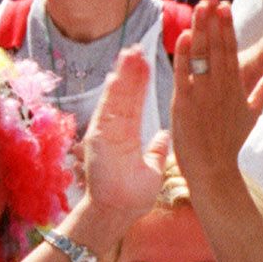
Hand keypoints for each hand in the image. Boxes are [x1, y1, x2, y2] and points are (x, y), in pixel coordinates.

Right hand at [79, 50, 167, 242]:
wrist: (117, 213)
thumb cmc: (131, 196)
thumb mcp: (151, 170)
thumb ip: (155, 151)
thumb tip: (163, 137)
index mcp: (126, 136)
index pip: (134, 103)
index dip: (139, 83)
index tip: (145, 64)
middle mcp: (114, 131)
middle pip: (123, 96)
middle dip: (130, 72)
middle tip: (136, 48)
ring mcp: (105, 133)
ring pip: (116, 99)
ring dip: (122, 76)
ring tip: (130, 53)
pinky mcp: (98, 138)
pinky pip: (106, 112)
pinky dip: (110, 95)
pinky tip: (116, 76)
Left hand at [171, 0, 256, 191]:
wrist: (213, 168)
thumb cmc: (231, 141)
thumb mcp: (253, 113)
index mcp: (235, 86)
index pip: (231, 49)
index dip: (226, 25)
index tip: (224, 4)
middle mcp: (220, 86)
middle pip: (217, 45)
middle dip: (213, 18)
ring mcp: (202, 92)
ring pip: (201, 54)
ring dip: (200, 28)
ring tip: (199, 5)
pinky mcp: (184, 102)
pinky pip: (183, 72)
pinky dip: (184, 54)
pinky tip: (185, 35)